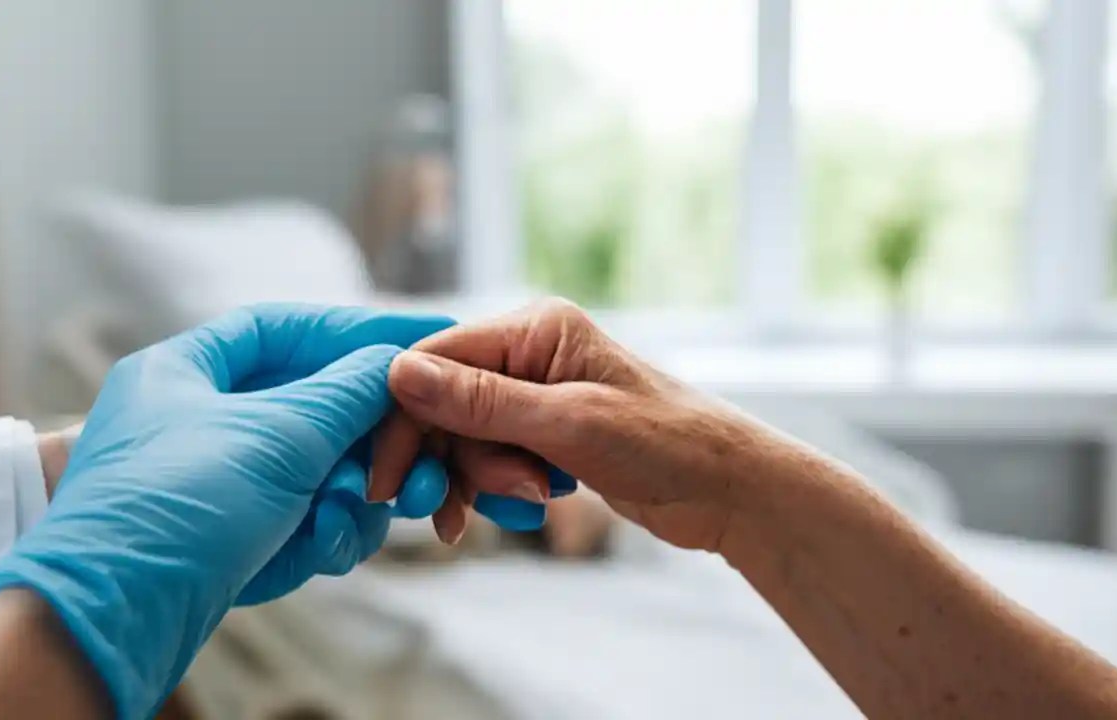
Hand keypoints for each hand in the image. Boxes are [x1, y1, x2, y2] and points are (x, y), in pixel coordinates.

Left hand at [0, 304, 452, 718]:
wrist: (112, 618)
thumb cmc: (178, 505)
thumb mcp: (279, 434)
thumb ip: (349, 390)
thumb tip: (394, 361)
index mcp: (183, 372)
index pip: (282, 330)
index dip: (352, 332)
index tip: (416, 339)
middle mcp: (195, 423)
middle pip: (310, 408)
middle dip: (365, 439)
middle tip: (413, 459)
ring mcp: (212, 487)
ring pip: (314, 473)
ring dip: (350, 494)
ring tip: (351, 511)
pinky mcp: (226, 543)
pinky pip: (297, 523)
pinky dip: (321, 533)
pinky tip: (322, 546)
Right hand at [372, 298, 755, 552]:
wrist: (728, 490)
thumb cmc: (666, 443)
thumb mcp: (568, 424)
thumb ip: (480, 402)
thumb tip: (398, 374)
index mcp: (535, 328)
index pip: (436, 362)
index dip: (404, 419)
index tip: (388, 479)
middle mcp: (530, 354)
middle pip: (444, 403)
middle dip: (450, 458)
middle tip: (451, 513)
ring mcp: (537, 394)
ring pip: (465, 436)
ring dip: (480, 477)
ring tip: (529, 498)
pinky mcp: (545, 433)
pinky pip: (491, 457)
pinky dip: (494, 486)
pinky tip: (520, 508)